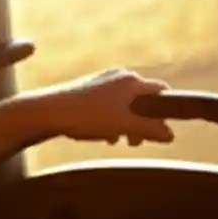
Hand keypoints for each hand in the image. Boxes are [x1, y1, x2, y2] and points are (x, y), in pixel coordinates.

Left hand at [41, 68, 173, 145]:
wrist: (47, 111)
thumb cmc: (86, 116)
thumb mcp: (124, 126)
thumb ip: (150, 130)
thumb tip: (170, 135)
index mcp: (131, 81)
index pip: (161, 91)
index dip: (166, 111)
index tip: (161, 129)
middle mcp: (118, 76)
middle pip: (142, 100)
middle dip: (142, 122)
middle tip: (135, 142)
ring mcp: (102, 81)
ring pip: (124, 104)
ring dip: (125, 124)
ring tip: (115, 140)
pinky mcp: (88, 89)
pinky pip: (109, 105)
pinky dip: (110, 119)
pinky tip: (101, 134)